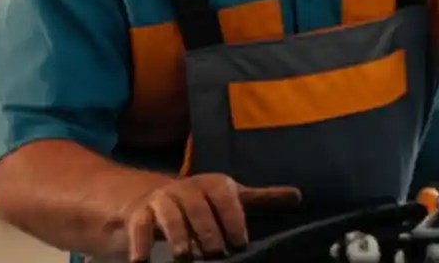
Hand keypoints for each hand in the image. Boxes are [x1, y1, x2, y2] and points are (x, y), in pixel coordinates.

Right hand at [124, 173, 300, 261]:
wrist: (155, 197)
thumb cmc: (203, 203)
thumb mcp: (231, 198)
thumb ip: (263, 199)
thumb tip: (299, 196)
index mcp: (213, 184)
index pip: (225, 198)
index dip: (233, 219)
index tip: (240, 243)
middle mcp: (186, 188)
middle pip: (197, 207)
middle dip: (207, 231)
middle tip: (215, 253)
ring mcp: (162, 201)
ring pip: (169, 216)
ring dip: (177, 236)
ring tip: (185, 257)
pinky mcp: (140, 215)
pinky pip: (139, 228)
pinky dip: (140, 244)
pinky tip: (142, 262)